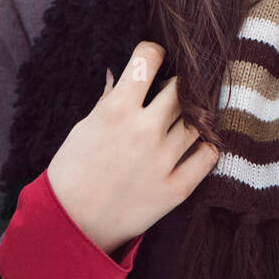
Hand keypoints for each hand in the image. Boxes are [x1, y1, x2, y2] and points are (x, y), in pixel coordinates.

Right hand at [46, 41, 219, 254]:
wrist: (71, 226)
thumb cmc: (71, 174)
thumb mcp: (83, 129)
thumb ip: (109, 100)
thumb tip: (124, 75)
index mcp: (117, 111)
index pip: (148, 60)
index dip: (154, 52)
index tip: (156, 56)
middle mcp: (145, 131)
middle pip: (181, 89)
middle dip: (178, 85)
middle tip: (172, 91)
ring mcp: (164, 161)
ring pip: (197, 122)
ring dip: (192, 117)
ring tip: (181, 120)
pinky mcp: (176, 189)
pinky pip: (207, 156)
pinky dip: (205, 147)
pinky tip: (195, 145)